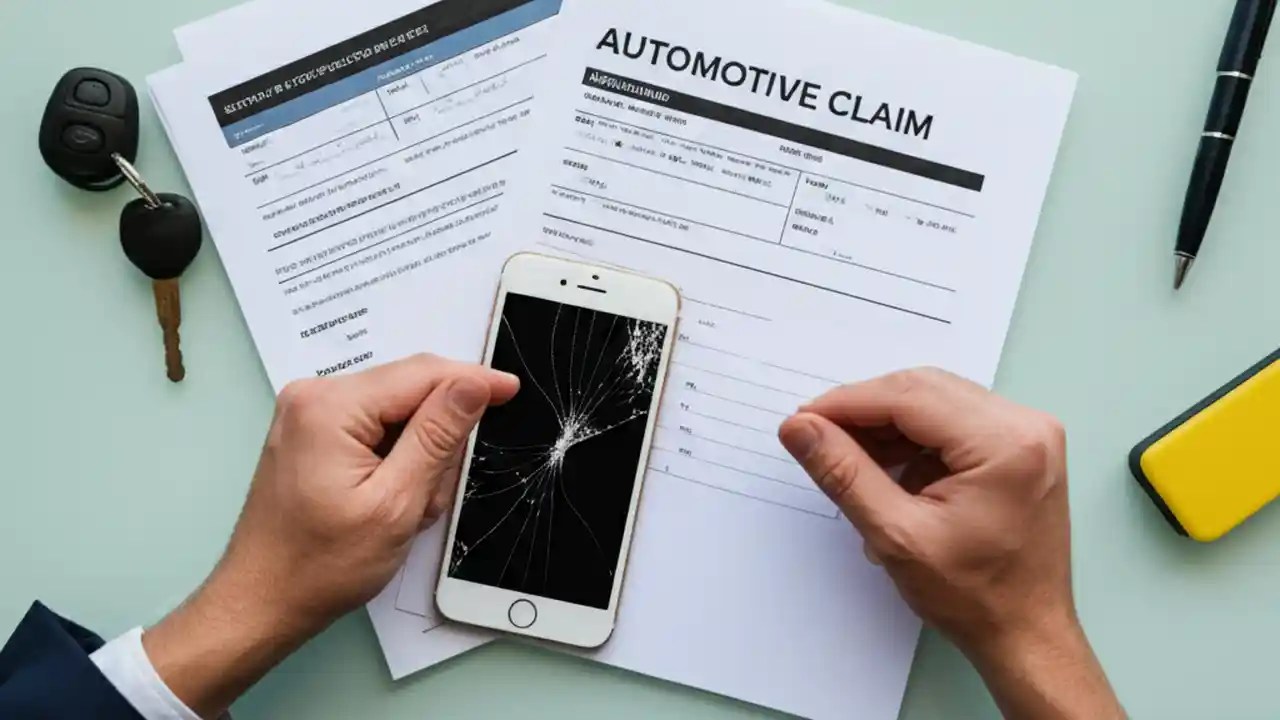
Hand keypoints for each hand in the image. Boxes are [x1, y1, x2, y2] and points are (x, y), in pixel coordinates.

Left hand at [144, 355, 518, 717]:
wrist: (261, 601)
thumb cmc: (319, 566)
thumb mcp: (396, 504)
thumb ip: (438, 436)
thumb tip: (472, 385)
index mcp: (330, 407)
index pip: (422, 373)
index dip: (473, 381)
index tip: (511, 390)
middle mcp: (313, 396)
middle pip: (409, 388)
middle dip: (439, 434)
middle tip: (434, 493)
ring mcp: (309, 413)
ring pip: (397, 411)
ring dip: (418, 453)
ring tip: (407, 507)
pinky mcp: (312, 431)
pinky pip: (375, 426)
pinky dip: (396, 457)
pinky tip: (390, 496)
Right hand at [780, 369, 1121, 719]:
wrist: (1028, 636)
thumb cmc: (972, 597)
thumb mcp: (896, 536)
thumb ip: (844, 473)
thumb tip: (799, 428)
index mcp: (1006, 443)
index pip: (911, 397)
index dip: (848, 403)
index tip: (803, 420)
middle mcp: (1026, 425)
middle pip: (925, 389)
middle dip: (866, 409)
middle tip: (817, 435)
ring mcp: (1029, 433)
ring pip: (938, 401)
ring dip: (888, 423)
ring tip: (848, 457)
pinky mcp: (1022, 447)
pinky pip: (955, 421)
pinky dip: (915, 437)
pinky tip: (886, 467)